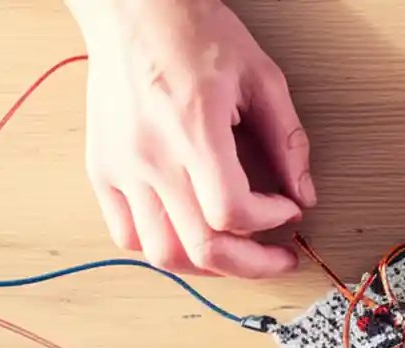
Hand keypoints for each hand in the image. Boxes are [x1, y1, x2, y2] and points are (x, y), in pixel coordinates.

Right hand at [68, 0, 314, 275]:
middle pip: (201, 247)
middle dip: (251, 264)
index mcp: (193, 130)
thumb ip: (287, 140)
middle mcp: (151, 156)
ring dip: (206, 265)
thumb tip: (303, 193)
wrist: (133, 10)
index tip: (287, 209)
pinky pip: (126, 235)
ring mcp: (122, 168)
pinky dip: (162, 248)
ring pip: (162, 253)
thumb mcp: (260, 78)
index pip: (232, 212)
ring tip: (234, 254)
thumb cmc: (193, 34)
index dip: (270, 222)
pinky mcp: (102, 171)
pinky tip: (189, 234)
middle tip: (277, 258)